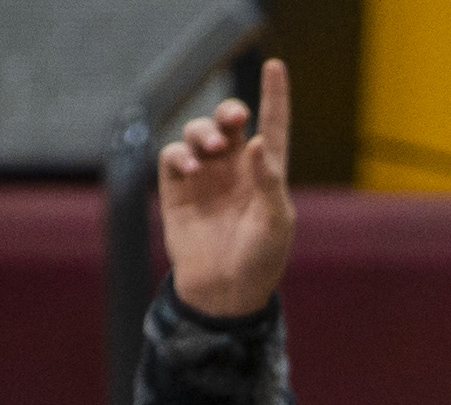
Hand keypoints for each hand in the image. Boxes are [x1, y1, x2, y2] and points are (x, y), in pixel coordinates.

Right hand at [159, 58, 294, 317]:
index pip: (273, 126)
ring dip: (203, 132)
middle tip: (233, 119)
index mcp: (267, 172)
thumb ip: (270, 181)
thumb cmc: (260, 259)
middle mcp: (235, 168)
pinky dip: (180, 154)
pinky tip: (191, 167)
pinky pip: (173, 156)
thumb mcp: (277, 222)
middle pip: (228, 123)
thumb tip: (259, 142)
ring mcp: (206, 176)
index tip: (275, 66)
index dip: (275, 96)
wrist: (225, 292)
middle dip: (228, 112)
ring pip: (198, 133)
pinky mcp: (178, 189)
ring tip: (211, 149)